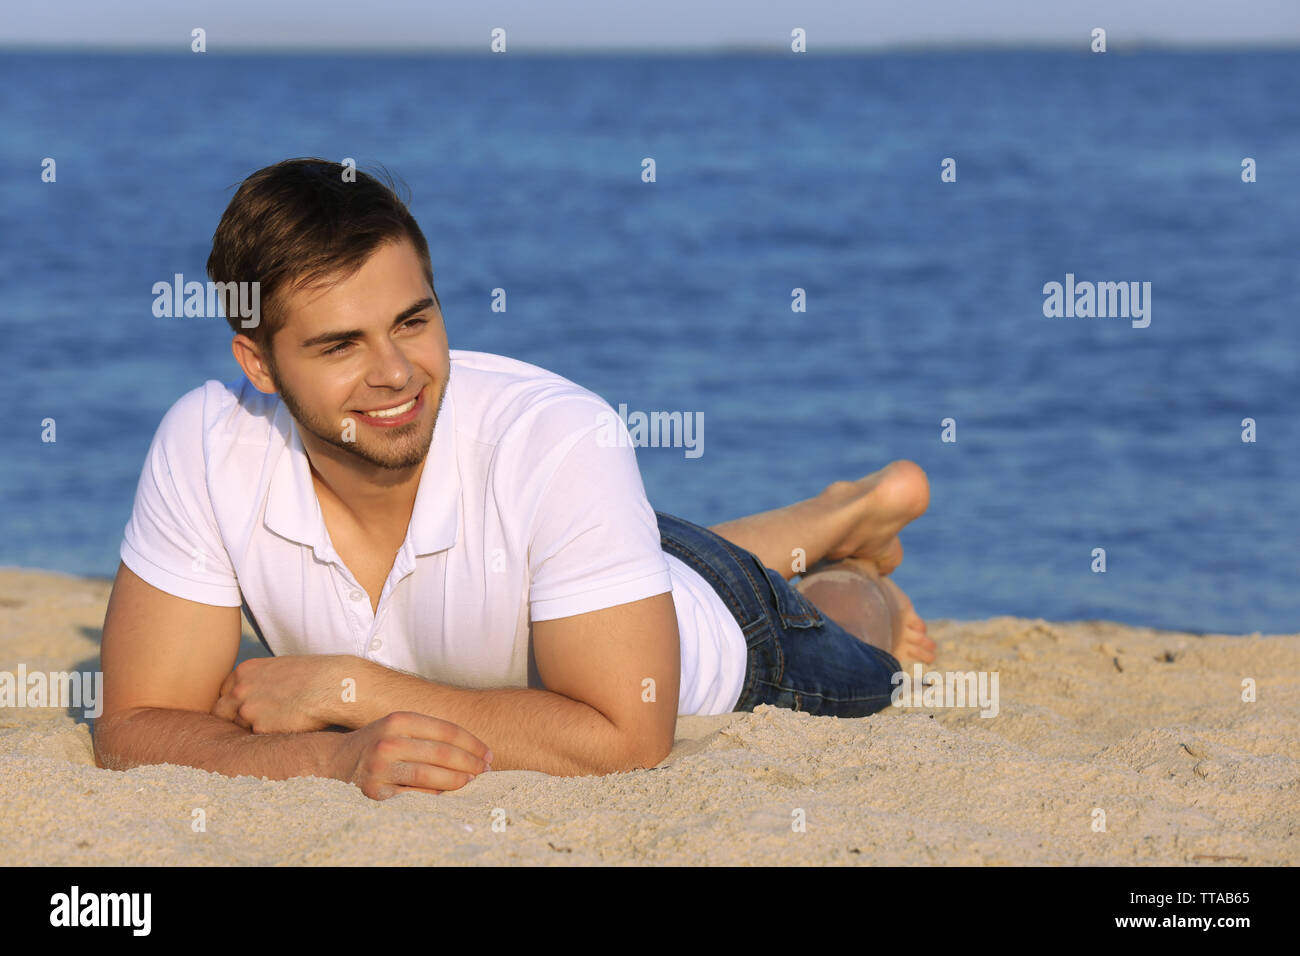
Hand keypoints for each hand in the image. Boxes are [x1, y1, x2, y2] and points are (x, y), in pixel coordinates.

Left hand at [212, 655, 349, 733]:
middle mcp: (240, 689)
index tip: (245, 708)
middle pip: (221, 712)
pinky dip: (269, 735)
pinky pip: (257, 738)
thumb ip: (258, 681)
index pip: (224, 692)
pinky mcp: (260, 728)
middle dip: (233, 718)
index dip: (234, 702)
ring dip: (253, 728)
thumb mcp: (279, 668)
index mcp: (245, 670)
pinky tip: (287, 726)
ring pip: (239, 727)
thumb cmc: (313, 675)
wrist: (332, 685)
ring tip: (278, 723)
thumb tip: (252, 697)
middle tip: (255, 722)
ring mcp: (247, 709)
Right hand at [331, 711, 493, 799]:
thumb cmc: (378, 743)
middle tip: (486, 771)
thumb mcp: (399, 726)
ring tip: (472, 782)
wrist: (334, 762)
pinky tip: (447, 794)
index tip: (488, 754)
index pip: (447, 731)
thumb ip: (430, 733)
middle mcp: (388, 741)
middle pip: (442, 754)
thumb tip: (473, 751)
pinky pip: (414, 796)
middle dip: (470, 763)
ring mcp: (380, 768)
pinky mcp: (374, 792)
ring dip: (457, 781)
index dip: (472, 743)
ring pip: (430, 776)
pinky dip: (435, 796)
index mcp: (399, 719)